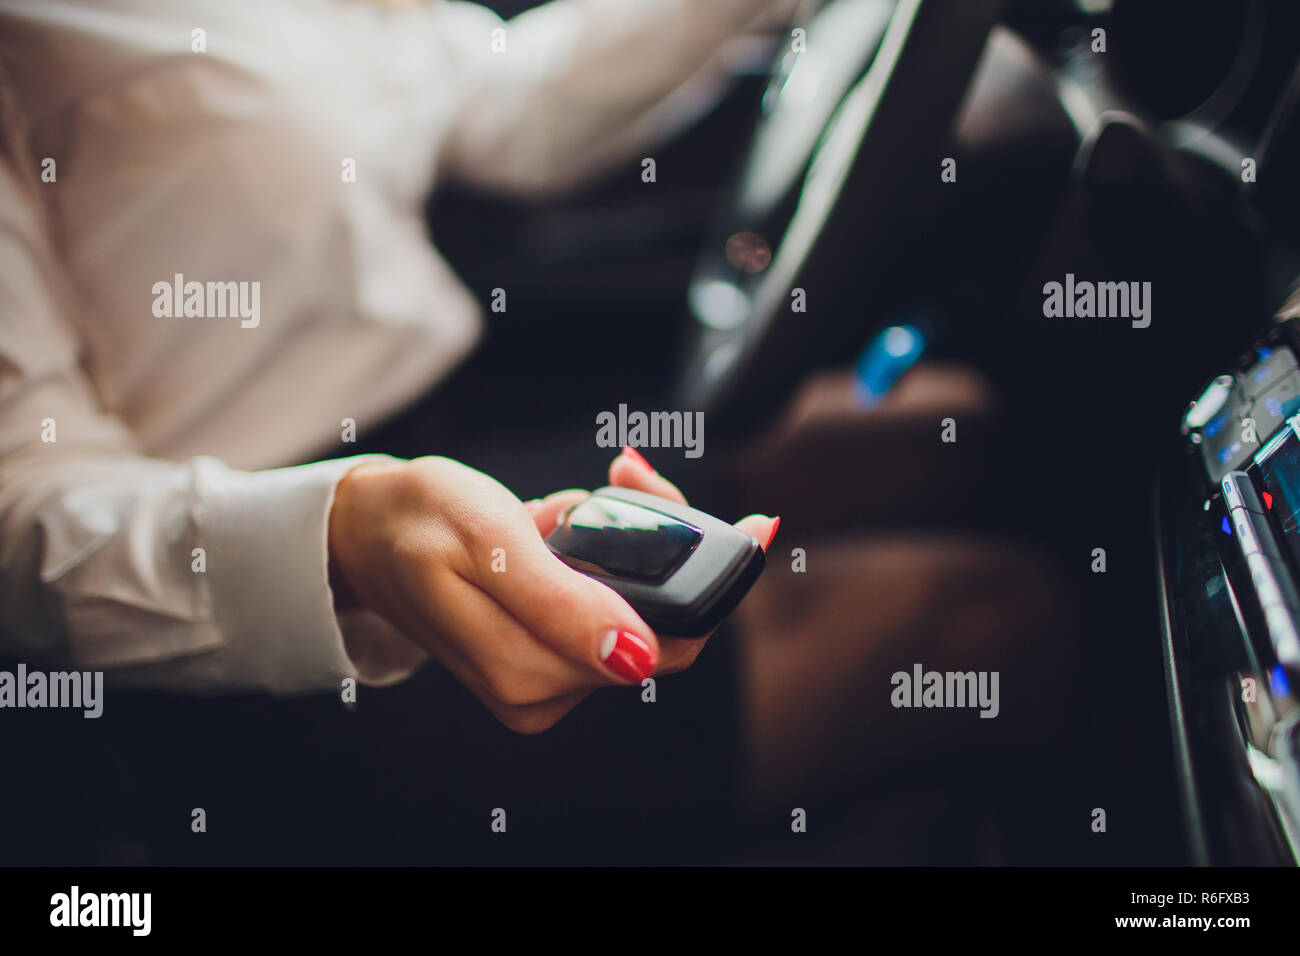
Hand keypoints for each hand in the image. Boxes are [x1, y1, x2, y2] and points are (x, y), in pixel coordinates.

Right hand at [328, 448, 777, 732]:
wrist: (368, 532)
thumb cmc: (421, 522)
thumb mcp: (491, 544)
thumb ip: (561, 604)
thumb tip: (635, 656)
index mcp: (531, 674)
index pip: (666, 645)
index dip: (703, 582)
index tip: (738, 523)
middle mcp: (542, 693)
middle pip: (659, 628)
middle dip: (651, 545)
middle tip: (623, 477)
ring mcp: (543, 682)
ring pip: (636, 613)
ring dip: (617, 547)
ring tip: (558, 512)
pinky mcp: (544, 663)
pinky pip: (606, 609)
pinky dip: (596, 560)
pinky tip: (555, 532)